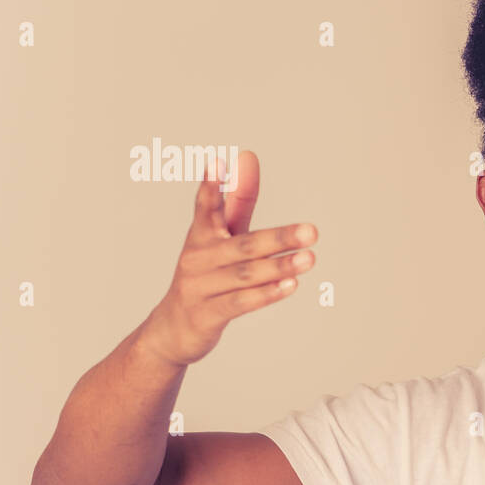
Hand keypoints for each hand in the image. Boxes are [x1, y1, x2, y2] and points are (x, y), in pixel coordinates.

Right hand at [138, 151, 317, 367]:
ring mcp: (199, 287)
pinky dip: (266, 294)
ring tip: (309, 259)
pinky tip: (290, 285)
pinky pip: (240, 302)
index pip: (206, 208)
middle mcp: (197, 258)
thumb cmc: (206, 273)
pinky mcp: (206, 314)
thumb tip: (248, 156)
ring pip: (244, 275)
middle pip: (242, 245)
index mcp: (201, 235)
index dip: (211, 187)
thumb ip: (239, 198)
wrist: (173, 328)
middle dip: (278, 238)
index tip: (218, 163)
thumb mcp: (221, 234)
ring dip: (279, 267)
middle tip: (311, 231)